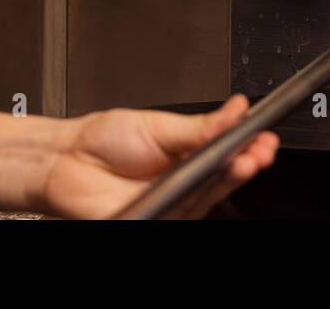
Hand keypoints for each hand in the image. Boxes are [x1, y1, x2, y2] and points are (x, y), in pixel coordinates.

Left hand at [40, 95, 277, 218]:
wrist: (66, 159)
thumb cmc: (103, 142)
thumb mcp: (160, 125)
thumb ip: (201, 125)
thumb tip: (236, 109)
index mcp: (189, 156)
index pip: (227, 154)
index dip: (248, 147)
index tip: (263, 135)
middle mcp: (184, 183)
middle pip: (223, 178)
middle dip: (247, 162)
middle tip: (261, 149)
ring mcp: (171, 204)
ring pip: (208, 197)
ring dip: (229, 179)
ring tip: (245, 160)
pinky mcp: (157, 218)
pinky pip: (183, 211)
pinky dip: (197, 198)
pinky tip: (208, 182)